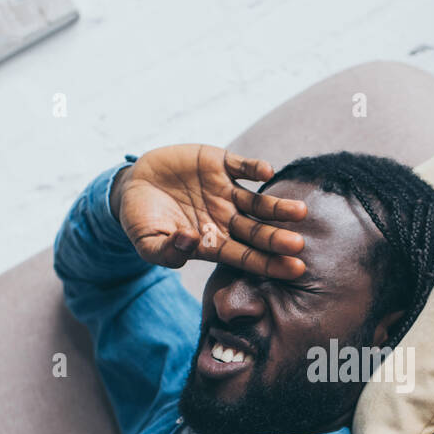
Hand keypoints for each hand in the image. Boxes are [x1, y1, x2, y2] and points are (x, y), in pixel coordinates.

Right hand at [111, 144, 307, 277]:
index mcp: (213, 242)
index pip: (246, 256)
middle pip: (258, 231)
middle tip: (298, 244)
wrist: (134, 185)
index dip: (270, 263)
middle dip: (277, 238)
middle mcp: (226, 218)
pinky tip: (267, 171)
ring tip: (299, 211)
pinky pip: (241, 166)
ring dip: (277, 207)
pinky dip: (254, 167)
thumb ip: (167, 252)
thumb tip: (190, 242)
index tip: (294, 268)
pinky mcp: (219, 164)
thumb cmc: (143, 221)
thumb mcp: (147, 243)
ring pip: (258, 202)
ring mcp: (225, 191)